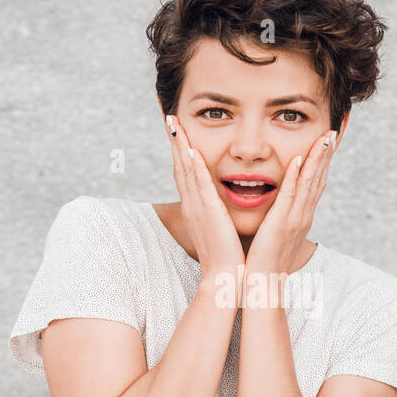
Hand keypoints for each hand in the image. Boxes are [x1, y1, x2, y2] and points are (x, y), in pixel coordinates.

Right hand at [165, 114, 245, 282]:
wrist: (225, 279)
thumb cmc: (226, 257)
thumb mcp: (219, 229)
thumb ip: (218, 215)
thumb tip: (220, 207)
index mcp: (196, 209)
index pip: (186, 174)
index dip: (180, 151)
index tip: (178, 130)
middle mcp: (192, 206)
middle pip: (180, 167)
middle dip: (175, 141)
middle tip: (170, 117)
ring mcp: (198, 209)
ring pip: (186, 171)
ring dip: (181, 146)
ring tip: (175, 123)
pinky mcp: (208, 214)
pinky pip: (200, 186)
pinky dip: (195, 168)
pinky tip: (191, 150)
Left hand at [245, 128, 335, 286]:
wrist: (262, 285)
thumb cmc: (265, 261)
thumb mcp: (276, 233)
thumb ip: (279, 217)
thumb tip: (278, 208)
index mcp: (300, 217)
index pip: (315, 184)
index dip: (323, 162)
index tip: (327, 142)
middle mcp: (302, 216)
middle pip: (318, 179)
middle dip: (326, 155)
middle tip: (334, 132)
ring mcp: (294, 220)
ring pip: (309, 183)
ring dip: (317, 159)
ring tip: (324, 138)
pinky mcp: (280, 225)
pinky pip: (289, 196)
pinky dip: (295, 177)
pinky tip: (298, 159)